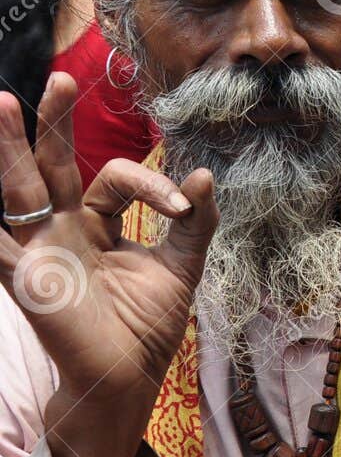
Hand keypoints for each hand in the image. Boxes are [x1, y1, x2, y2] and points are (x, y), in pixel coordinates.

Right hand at [0, 75, 216, 404]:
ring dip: (9, 149)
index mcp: (98, 223)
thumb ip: (194, 222)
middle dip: (54, 124)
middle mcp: (64, 230)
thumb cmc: (146, 326)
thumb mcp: (180, 266)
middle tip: (61, 79)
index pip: (117, 178)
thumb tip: (206, 174)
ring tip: (2, 103)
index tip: (183, 206)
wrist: (128, 377)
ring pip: (20, 190)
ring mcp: (41, 251)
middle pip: (53, 166)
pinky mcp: (27, 278)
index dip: (153, 184)